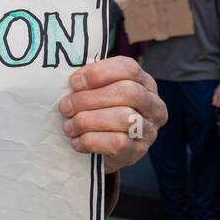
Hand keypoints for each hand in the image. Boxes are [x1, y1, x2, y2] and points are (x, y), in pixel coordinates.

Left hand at [59, 56, 167, 173]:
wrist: (101, 151)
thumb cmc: (96, 113)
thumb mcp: (96, 93)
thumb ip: (89, 83)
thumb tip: (73, 81)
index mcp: (144, 83)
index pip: (129, 68)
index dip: (99, 73)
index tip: (74, 83)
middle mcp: (154, 105)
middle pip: (127, 92)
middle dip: (89, 99)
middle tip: (65, 107)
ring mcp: (149, 130)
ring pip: (123, 118)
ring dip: (87, 121)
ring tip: (68, 126)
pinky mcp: (138, 151)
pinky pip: (116, 143)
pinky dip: (91, 141)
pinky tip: (77, 141)